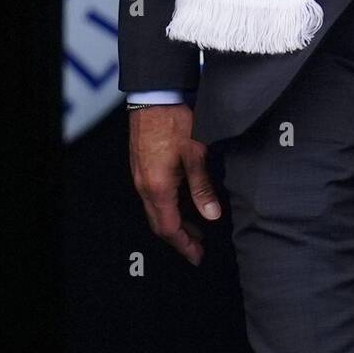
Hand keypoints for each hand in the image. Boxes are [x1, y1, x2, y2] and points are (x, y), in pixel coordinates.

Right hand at [128, 103, 220, 265]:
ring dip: (175, 221)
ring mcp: (141, 176)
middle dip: (180, 238)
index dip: (185, 245)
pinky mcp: (143, 166)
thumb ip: (202, 188)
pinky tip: (184, 202)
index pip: (170, 228)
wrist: (154, 97)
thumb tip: (212, 216)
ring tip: (196, 227)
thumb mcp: (196, 155)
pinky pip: (154, 196)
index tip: (197, 256)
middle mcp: (144, 186)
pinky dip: (169, 206)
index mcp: (157, 188)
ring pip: (157, 210)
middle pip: (160, 223)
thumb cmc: (174, 121)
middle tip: (198, 247)